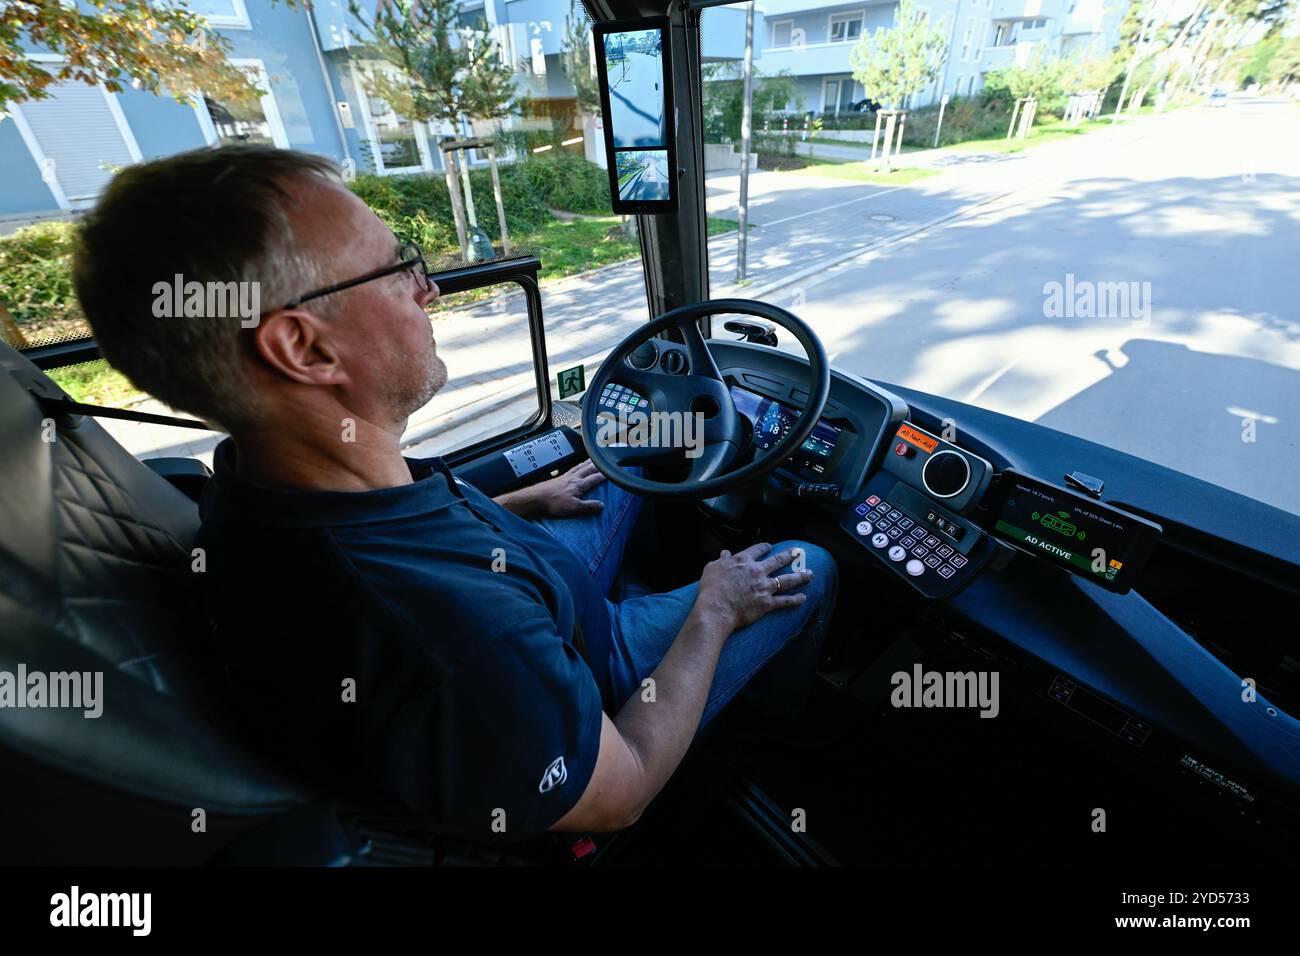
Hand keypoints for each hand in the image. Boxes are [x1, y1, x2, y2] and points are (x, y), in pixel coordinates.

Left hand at [528, 459, 605, 517]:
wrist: (536, 497)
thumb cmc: (554, 503)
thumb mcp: (574, 508)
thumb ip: (588, 506)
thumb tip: (602, 505)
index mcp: (579, 485)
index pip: (594, 479)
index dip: (604, 475)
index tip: (612, 472)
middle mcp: (573, 478)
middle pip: (588, 469)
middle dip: (597, 465)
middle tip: (604, 459)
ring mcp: (565, 477)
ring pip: (580, 467)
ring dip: (587, 462)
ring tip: (593, 459)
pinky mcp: (558, 478)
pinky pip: (571, 469)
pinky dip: (577, 466)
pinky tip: (576, 467)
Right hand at [692, 543, 813, 633]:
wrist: (717, 608)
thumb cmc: (712, 588)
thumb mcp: (712, 568)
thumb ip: (721, 560)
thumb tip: (725, 553)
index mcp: (744, 561)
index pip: (758, 550)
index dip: (765, 547)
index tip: (770, 547)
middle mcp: (757, 571)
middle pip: (778, 561)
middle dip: (790, 556)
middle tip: (798, 552)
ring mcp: (764, 587)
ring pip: (787, 580)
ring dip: (800, 576)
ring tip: (809, 574)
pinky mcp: (767, 603)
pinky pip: (784, 601)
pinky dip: (795, 600)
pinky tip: (803, 598)